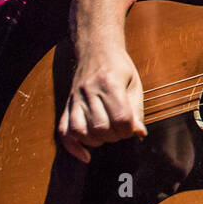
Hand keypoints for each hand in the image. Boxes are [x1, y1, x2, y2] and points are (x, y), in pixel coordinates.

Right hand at [57, 47, 147, 162]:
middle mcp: (90, 91)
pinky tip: (86, 154)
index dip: (129, 129)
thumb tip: (139, 134)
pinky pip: (64, 131)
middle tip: (120, 129)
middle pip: (101, 128)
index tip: (131, 127)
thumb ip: (137, 110)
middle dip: (114, 136)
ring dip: (97, 140)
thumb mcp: (134, 84)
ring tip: (106, 134)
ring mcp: (75, 98)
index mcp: (110, 83)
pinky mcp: (68, 105)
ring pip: (81, 132)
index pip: (121, 119)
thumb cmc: (119, 67)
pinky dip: (73, 147)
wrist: (96, 49)